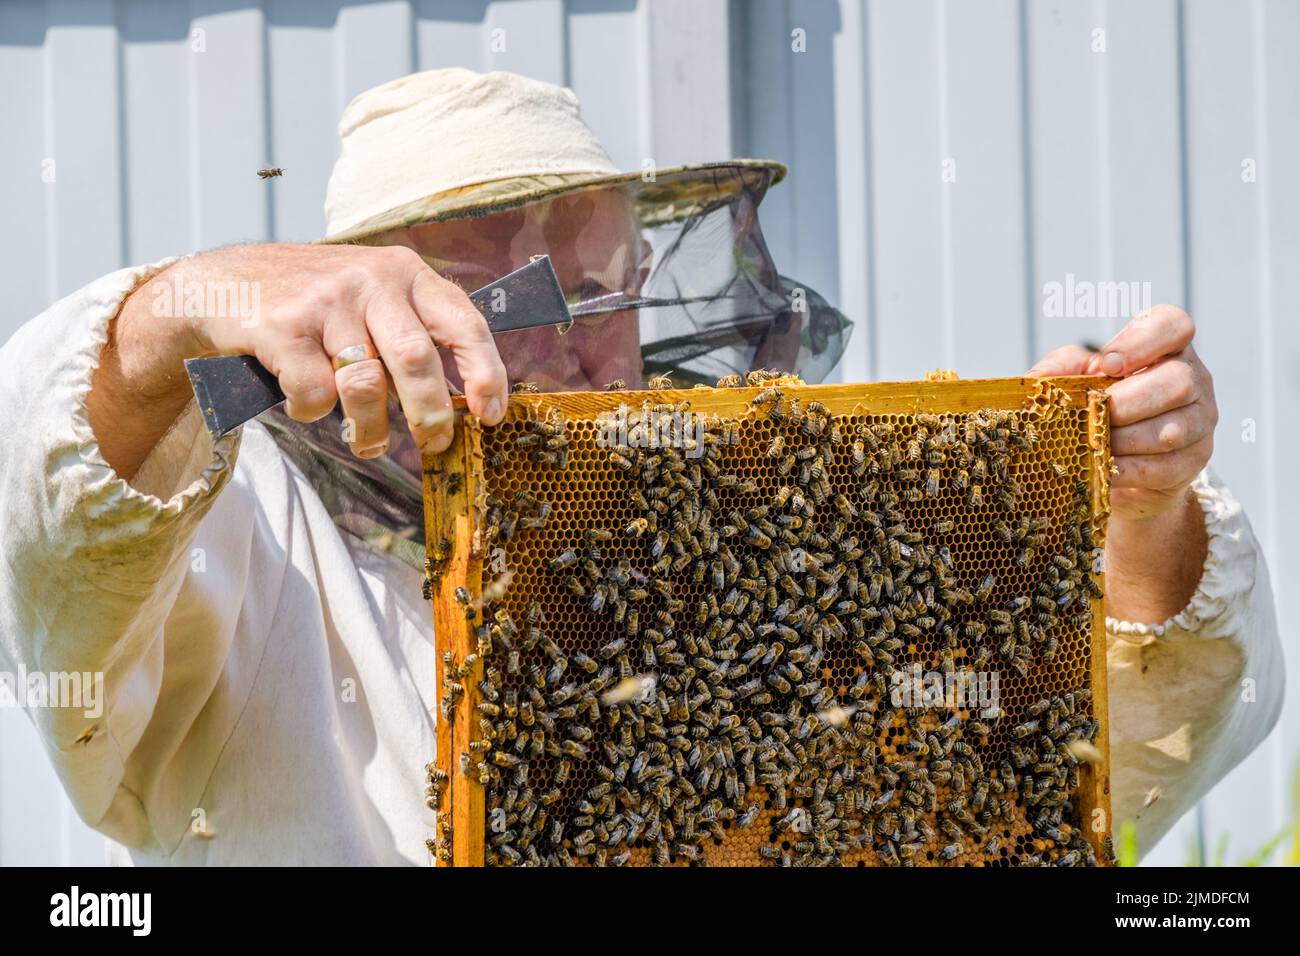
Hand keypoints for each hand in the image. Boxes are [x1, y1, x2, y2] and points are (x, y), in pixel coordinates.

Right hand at [95, 244, 508, 477]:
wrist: (221, 283)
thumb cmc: (316, 304)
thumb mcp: (374, 297)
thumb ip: (416, 333)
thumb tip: (467, 401)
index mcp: (406, 273)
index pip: (463, 323)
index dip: (485, 372)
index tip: (491, 414)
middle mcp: (371, 280)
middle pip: (416, 360)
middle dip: (431, 414)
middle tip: (435, 443)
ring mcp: (325, 300)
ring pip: (366, 385)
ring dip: (371, 429)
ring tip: (369, 442)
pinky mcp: (281, 325)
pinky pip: (315, 393)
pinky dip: (313, 414)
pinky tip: (305, 406)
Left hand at [1027, 305, 1217, 522]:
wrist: (1115, 460)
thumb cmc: (1098, 406)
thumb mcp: (1077, 378)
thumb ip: (1061, 368)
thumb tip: (1040, 377)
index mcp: (1167, 347)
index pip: (1175, 325)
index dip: (1141, 342)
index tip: (1107, 364)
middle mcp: (1194, 378)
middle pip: (1177, 382)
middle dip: (1126, 403)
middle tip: (1094, 414)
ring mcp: (1201, 420)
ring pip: (1172, 429)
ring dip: (1123, 440)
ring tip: (1093, 444)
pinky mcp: (1195, 459)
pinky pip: (1166, 466)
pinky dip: (1128, 469)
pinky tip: (1105, 468)